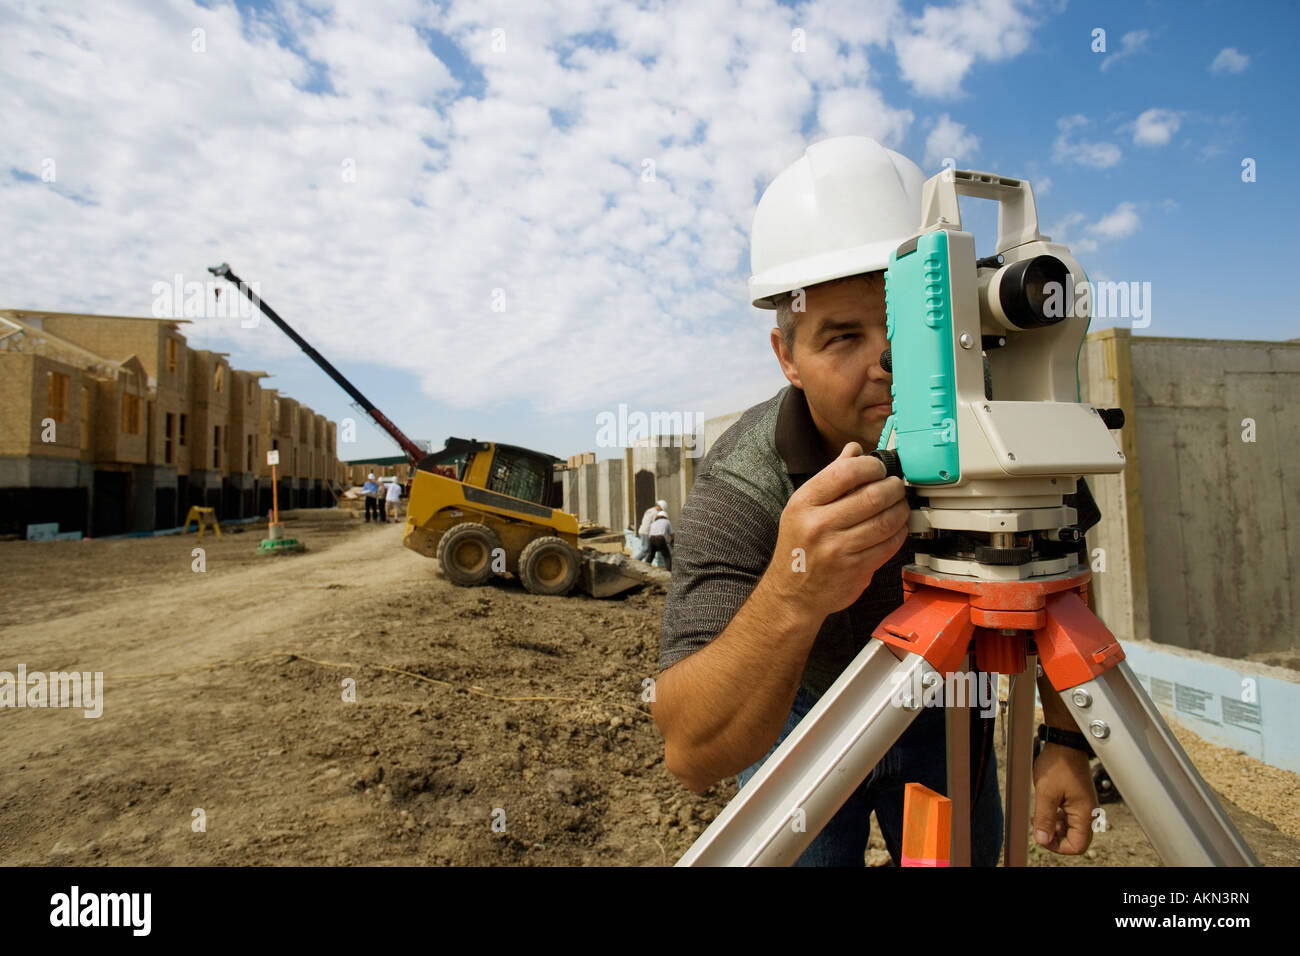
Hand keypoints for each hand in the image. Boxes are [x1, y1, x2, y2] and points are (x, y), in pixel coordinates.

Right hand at [764, 441, 909, 621]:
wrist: (792, 593)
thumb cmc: (798, 546)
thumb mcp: (802, 507)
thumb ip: (830, 477)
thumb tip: (853, 450)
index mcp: (804, 504)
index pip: (845, 473)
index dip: (871, 466)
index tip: (879, 467)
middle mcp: (819, 525)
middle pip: (872, 496)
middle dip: (893, 486)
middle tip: (896, 485)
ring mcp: (838, 549)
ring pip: (886, 521)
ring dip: (901, 509)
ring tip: (900, 504)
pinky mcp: (856, 569)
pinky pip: (889, 545)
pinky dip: (899, 532)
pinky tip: (896, 527)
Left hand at [1031, 743, 1097, 853]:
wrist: (1064, 743)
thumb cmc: (1059, 764)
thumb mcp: (1046, 793)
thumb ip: (1044, 818)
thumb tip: (1042, 839)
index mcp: (1085, 813)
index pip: (1077, 846)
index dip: (1058, 847)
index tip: (1042, 837)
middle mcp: (1088, 812)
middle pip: (1075, 839)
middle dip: (1056, 837)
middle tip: (1039, 826)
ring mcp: (1083, 805)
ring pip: (1071, 828)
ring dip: (1055, 827)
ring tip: (1040, 817)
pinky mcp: (1078, 799)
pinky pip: (1069, 817)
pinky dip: (1057, 818)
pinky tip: (1046, 809)